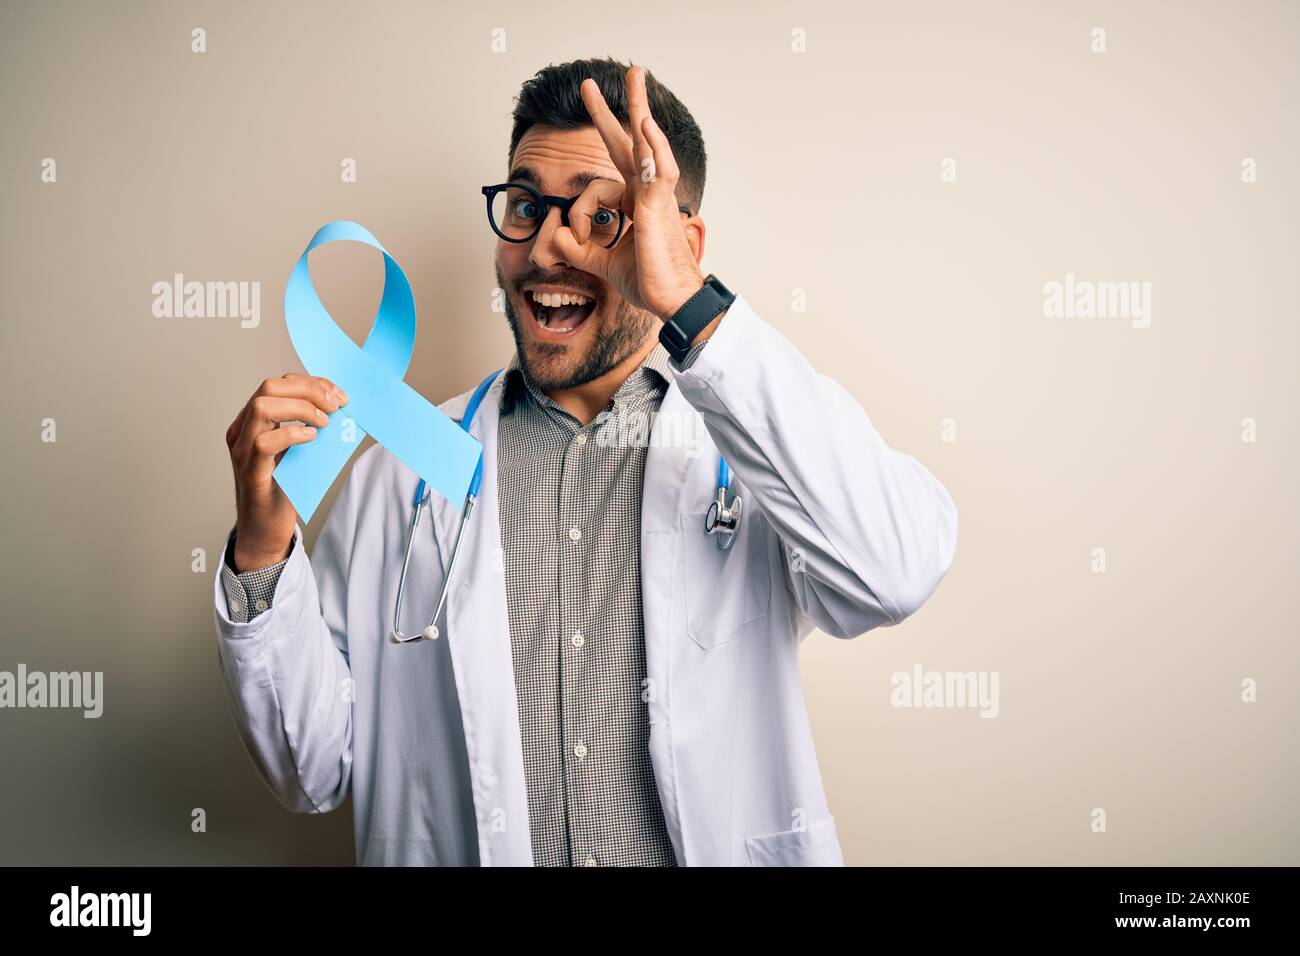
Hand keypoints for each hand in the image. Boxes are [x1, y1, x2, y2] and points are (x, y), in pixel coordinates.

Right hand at [225, 373, 346, 570]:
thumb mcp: (299, 450)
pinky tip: (311, 438)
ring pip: (262, 407)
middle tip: (336, 406)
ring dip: (301, 409)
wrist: (266, 530)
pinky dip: (291, 434)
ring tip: (324, 422)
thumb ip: (310, 427)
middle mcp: (242, 431)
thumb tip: (340, 408)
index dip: (312, 383)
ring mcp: (242, 451)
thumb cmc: (284, 488)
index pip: (279, 384)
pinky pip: (264, 443)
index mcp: (253, 421)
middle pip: (269, 388)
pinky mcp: (251, 473)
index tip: (339, 395)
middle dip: (309, 390)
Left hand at [552, 66, 704, 319]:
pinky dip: (653, 145)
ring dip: (639, 108)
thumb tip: (553, 239)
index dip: (576, 210)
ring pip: (645, 144)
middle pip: (627, 143)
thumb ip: (576, 250)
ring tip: (636, 76)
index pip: (600, 185)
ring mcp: (656, 195)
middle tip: (591, 85)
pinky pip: (658, 169)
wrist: (673, 300)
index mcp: (635, 204)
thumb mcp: (602, 263)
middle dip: (610, 113)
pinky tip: (645, 124)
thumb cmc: (649, 282)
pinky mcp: (659, 206)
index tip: (569, 236)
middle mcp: (646, 193)